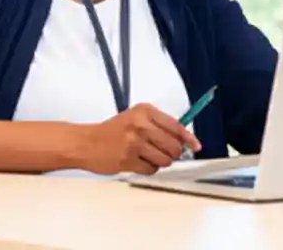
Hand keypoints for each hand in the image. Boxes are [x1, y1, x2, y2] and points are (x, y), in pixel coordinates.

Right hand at [79, 103, 201, 174]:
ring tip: (148, 156)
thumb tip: (183, 140)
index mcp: (145, 111)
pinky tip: (139, 161)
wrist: (86, 142)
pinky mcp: (128, 159)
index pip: (176, 126)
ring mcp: (134, 142)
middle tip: (166, 153)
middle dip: (173, 153)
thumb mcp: (135, 118)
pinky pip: (151, 169)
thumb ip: (159, 126)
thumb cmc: (111, 131)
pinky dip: (149, 168)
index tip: (196, 145)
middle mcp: (140, 125)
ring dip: (160, 162)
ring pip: (164, 160)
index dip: (189, 138)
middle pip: (173, 146)